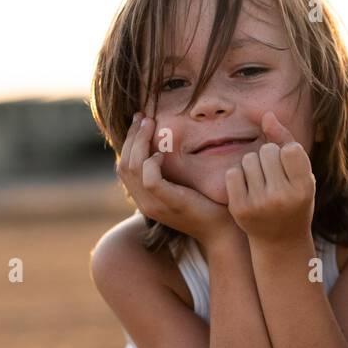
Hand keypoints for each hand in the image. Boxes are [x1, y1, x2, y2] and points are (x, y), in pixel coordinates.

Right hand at [117, 114, 240, 246]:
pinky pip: (150, 180)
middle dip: (132, 137)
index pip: (124, 167)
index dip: (129, 142)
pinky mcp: (170, 203)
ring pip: (133, 169)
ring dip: (139, 143)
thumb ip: (173, 171)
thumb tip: (169, 146)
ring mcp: (155, 205)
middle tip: (142, 117)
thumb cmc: (209, 205)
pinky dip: (151, 164)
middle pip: (124, 165)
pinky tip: (162, 155)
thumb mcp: (184, 186)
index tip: (139, 121)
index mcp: (146, 198)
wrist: (223, 231)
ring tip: (150, 125)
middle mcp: (145, 202)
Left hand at [225, 110, 315, 244]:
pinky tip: (248, 189)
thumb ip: (286, 141)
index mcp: (303, 188)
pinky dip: (239, 176)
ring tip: (262, 182)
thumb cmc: (294, 200)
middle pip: (267, 151)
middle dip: (269, 158)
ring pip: (248, 159)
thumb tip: (266, 115)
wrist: (280, 241)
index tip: (289, 168)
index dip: (287, 153)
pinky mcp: (239, 208)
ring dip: (253, 165)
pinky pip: (233, 173)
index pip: (289, 148)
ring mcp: (259, 204)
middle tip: (275, 177)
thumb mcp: (302, 173)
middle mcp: (282, 197)